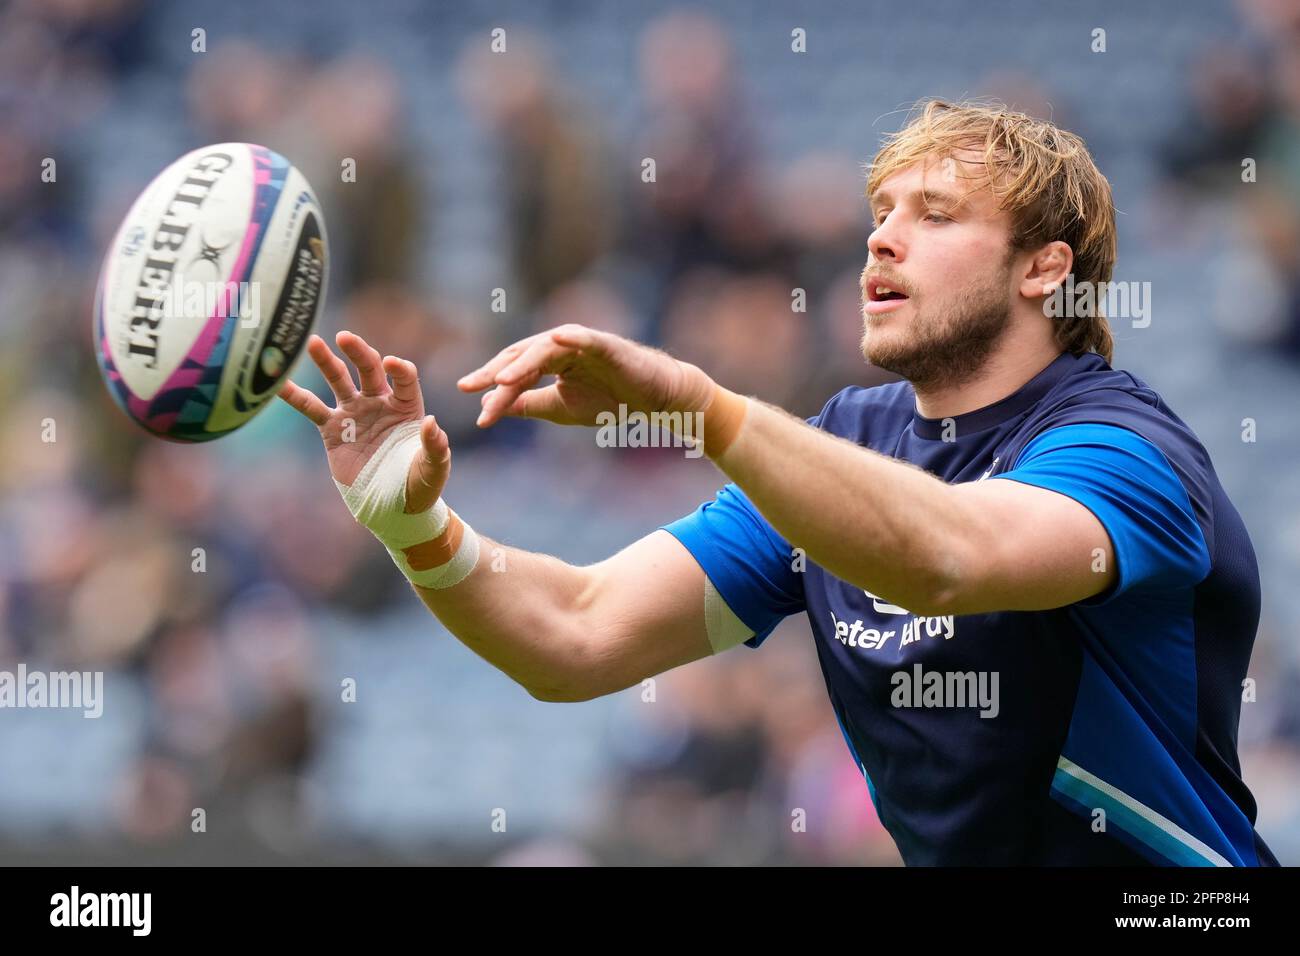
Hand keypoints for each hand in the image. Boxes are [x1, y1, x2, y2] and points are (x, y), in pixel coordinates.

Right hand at [278, 331, 449, 512]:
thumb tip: (431, 423)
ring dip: (326, 361)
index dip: (399, 369)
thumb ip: (435, 447)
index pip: (404, 379)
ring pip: (338, 380)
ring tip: (313, 342)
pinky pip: (311, 407)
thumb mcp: (433, 469)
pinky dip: (294, 395)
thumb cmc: (418, 486)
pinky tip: (276, 382)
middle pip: (369, 369)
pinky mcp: (332, 429)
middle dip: (358, 352)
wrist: (391, 507)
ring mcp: (354, 413)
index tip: (391, 363)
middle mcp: (380, 403)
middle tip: (344, 337)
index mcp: (407, 407)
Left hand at [456, 324, 715, 427]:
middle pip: (522, 357)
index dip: (490, 384)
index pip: (513, 371)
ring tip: (501, 379)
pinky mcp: (607, 345)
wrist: (654, 400)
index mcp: (549, 361)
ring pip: (546, 349)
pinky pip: (586, 338)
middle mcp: (561, 347)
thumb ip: (527, 403)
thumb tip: (491, 404)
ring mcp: (583, 343)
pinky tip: (555, 339)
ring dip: (523, 363)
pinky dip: (572, 337)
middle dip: (495, 373)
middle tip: (468, 387)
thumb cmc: (610, 399)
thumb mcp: (559, 407)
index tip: (467, 398)